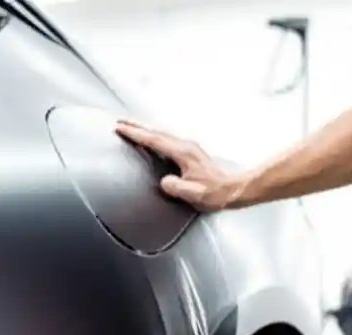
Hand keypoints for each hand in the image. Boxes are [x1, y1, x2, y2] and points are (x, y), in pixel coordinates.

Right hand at [115, 120, 249, 211]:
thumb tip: (164, 181)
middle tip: (119, 123)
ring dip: (145, 130)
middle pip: (156, 132)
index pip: (154, 140)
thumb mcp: (192, 194)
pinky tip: (151, 139)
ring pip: (161, 134)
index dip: (136, 134)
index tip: (121, 129)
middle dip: (136, 127)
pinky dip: (154, 137)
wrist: (231, 189)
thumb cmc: (213, 193)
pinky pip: (166, 140)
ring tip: (131, 129)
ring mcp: (188, 147)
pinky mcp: (190, 152)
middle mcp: (185, 146)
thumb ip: (175, 187)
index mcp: (183, 153)